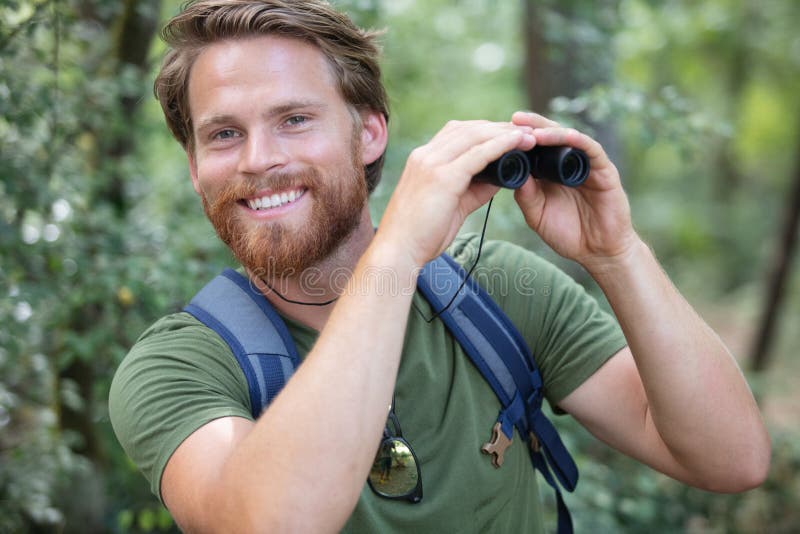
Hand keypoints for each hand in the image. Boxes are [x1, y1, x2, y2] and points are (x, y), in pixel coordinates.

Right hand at [377, 120, 535, 267]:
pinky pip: (478, 154)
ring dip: (505, 133)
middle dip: (499, 127)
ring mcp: (431, 164)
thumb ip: (473, 189)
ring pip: (474, 136)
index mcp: (422, 159)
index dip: (485, 130)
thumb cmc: (421, 235)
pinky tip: (519, 144)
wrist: (397, 251)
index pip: (456, 132)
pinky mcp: (442, 178)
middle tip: (527, 131)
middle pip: (468, 128)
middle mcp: (425, 155)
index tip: (509, 134)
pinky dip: (501, 145)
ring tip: (530, 135)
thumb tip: (499, 178)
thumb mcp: (450, 205)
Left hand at [511, 111, 638, 268]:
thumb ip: (527, 196)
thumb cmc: (568, 234)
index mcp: (549, 173)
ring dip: (551, 131)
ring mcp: (586, 165)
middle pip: (549, 136)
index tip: (499, 132)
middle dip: (532, 126)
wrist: (597, 252)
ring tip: (534, 131)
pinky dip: (578, 141)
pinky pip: (591, 149)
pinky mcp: (604, 170)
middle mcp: (567, 164)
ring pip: (569, 138)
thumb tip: (513, 174)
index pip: (533, 148)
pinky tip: (565, 136)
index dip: (518, 139)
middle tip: (514, 119)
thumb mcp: (538, 216)